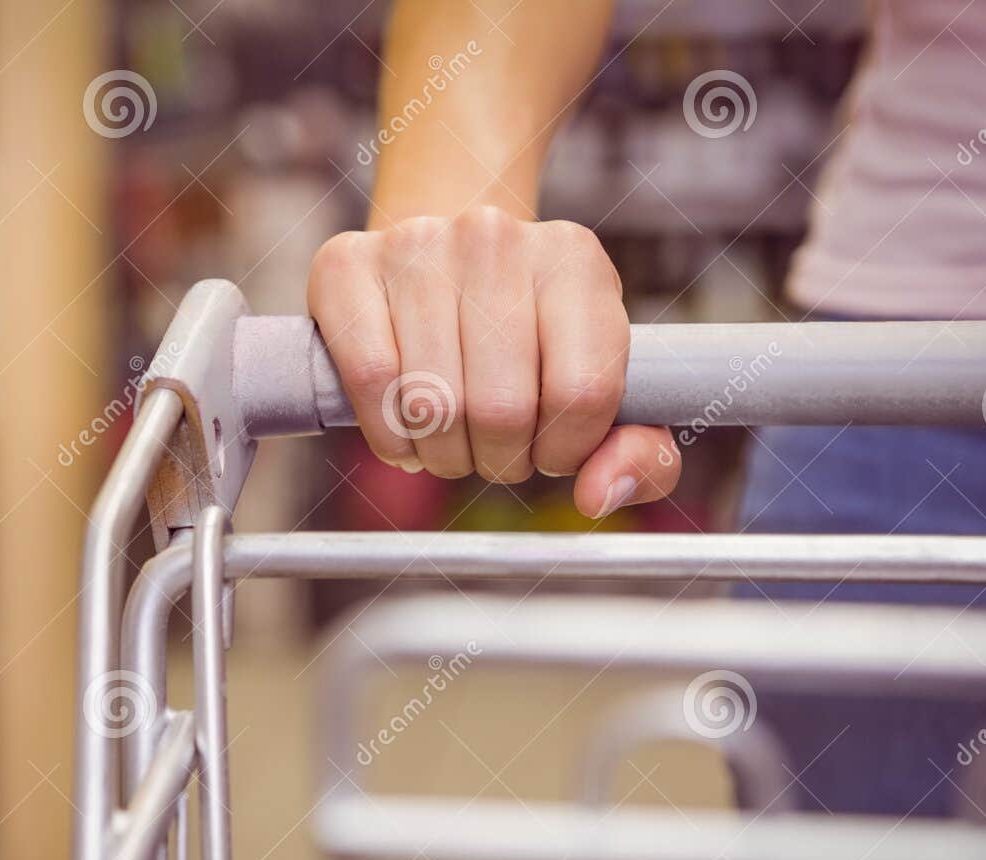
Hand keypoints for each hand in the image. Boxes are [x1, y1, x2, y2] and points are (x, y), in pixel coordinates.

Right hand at [307, 207, 680, 517]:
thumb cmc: (526, 338)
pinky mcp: (346, 264)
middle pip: (501, 408)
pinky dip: (388, 435)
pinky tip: (404, 432)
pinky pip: (371, 380)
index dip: (564, 451)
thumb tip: (598, 497)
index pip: (582, 392)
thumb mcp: (605, 386)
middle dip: (497, 460)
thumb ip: (639, 455)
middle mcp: (494, 236)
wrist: (437, 259)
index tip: (549, 450)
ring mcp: (415, 244)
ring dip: (441, 455)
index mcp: (574, 260)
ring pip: (433, 403)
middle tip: (492, 452)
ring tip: (449, 441)